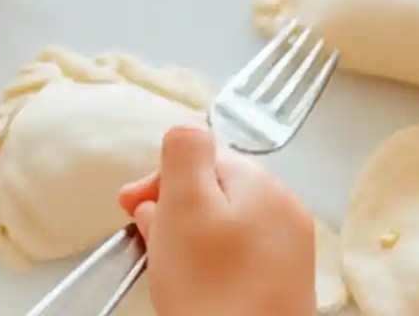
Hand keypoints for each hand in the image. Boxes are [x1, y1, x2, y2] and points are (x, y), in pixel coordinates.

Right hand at [118, 127, 314, 315]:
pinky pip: (236, 260)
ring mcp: (286, 251)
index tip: (132, 206)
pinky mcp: (280, 286)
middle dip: (172, 212)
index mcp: (264, 184)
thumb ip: (185, 154)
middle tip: (148, 240)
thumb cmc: (214, 291)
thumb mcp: (185, 204)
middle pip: (214, 192)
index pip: (203, 157)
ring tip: (169, 269)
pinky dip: (208, 269)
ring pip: (222, 228)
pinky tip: (193, 288)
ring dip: (187, 241)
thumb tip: (188, 127)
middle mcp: (284, 211)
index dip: (161, 179)